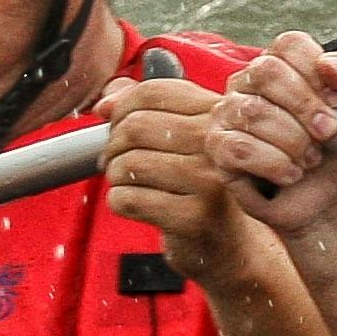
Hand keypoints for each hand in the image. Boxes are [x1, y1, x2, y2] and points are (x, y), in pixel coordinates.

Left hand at [93, 73, 258, 281]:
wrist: (231, 244)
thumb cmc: (201, 186)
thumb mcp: (182, 138)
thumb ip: (143, 108)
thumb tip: (105, 102)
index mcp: (217, 114)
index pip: (154, 92)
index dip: (122, 108)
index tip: (117, 126)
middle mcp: (218, 144)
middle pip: (137, 126)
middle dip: (113, 145)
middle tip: (114, 161)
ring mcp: (209, 182)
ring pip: (129, 163)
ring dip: (114, 175)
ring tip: (125, 183)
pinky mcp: (193, 218)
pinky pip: (129, 199)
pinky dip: (118, 201)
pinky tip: (134, 204)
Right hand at [205, 32, 336, 236]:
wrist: (332, 193)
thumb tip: (330, 65)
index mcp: (284, 63)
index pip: (289, 45)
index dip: (316, 71)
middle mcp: (249, 82)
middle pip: (267, 71)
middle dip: (305, 106)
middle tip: (329, 133)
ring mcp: (229, 113)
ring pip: (254, 112)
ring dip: (295, 141)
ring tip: (312, 159)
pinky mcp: (219, 148)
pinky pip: (239, 148)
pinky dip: (274, 164)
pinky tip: (291, 173)